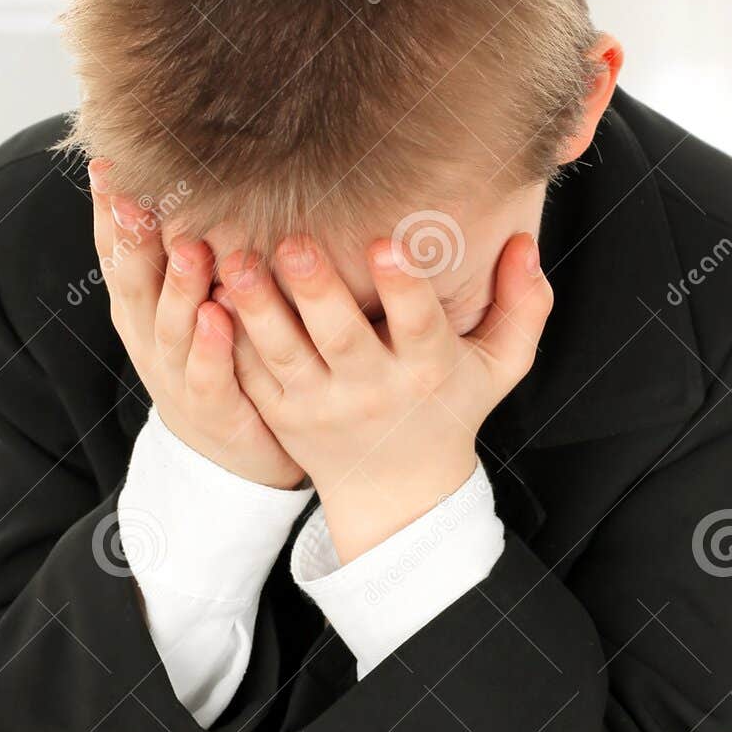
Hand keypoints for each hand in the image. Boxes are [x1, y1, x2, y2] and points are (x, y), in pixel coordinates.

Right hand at [88, 161, 305, 488]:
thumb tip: (187, 172)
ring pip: (170, 326)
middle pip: (132, 282)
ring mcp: (175, 376)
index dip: (107, 210)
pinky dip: (210, 348)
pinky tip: (218, 318)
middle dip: (130, 239)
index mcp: (138, 307)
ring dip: (176, 287)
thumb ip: (181, 247)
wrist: (232, 453)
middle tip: (129, 193)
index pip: (116, 251)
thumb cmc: (217, 359)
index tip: (105, 162)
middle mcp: (148, 337)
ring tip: (187, 249)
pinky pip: (208, 376)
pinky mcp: (211, 410)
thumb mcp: (187, 302)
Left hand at [218, 231, 552, 562]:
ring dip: (255, 307)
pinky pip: (249, 373)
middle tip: (291, 240)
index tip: (385, 244)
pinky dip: (227, 337)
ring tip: (233, 261)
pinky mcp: (280, 415)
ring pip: (282, 353)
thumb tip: (524, 242)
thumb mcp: (500, 367)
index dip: (403, 286)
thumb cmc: (451, 408)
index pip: (418, 325)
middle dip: (315, 288)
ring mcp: (319, 406)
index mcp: (427, 370)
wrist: (397, 491)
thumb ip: (524, 307)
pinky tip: (207, 294)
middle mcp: (372, 390)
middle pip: (340, 337)